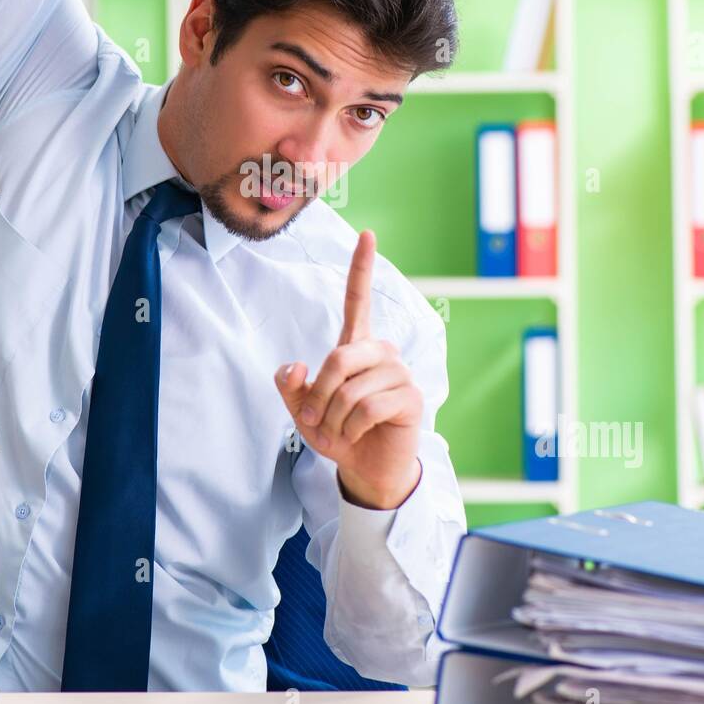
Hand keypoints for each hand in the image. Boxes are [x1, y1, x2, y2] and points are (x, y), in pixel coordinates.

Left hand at [274, 230, 423, 509]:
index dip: (362, 267)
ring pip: (350, 388)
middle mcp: (381, 352)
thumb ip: (291, 387)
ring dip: (334, 417)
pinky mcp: (411, 398)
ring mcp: (399, 373)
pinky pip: (367, 407)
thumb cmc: (338, 432)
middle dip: (318, 395)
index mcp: (356, 347)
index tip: (367, 234)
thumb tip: (294, 366)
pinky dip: (351, 428)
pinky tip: (357, 435)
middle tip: (314, 420)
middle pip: (339, 358)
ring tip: (339, 431)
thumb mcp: (303, 411)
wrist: (366, 469)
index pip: (358, 300)